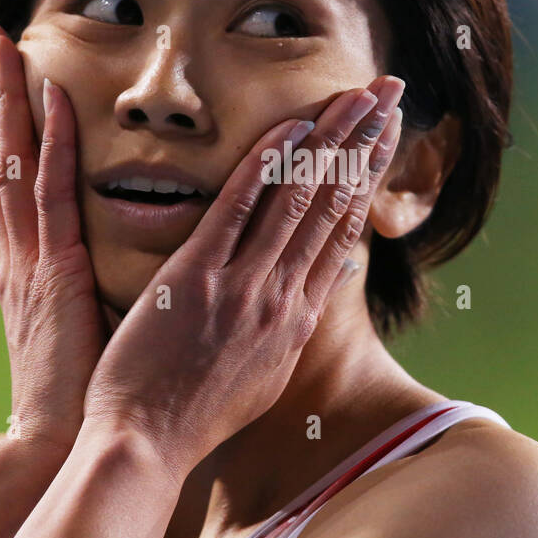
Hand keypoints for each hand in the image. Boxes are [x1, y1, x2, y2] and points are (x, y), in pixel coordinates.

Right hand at [0, 20, 106, 456]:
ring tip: (3, 42)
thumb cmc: (92, 388)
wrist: (71, 443)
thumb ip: (99, 282)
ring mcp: (30, 261)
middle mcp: (23, 253)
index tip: (20, 71)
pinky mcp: (51, 275)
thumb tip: (133, 253)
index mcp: (36, 265)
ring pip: (15, 162)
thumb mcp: (92, 323)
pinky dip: (46, 144)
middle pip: (6, 155)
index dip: (18, 123)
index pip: (23, 176)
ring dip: (10, 100)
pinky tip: (51, 98)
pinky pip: (49, 196)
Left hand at [80, 75, 405, 478]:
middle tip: (390, 91)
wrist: (147, 446)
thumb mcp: (265, 373)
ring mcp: (244, 288)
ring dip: (330, 139)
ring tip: (356, 94)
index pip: (345, 230)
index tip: (385, 134)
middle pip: (334, 204)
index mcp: (299, 317)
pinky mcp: (196, 280)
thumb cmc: (196, 414)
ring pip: (298, 200)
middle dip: (364, 141)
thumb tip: (321, 283)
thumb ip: (291, 321)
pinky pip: (236, 212)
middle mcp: (284, 298)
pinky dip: (263, 167)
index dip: (369, 175)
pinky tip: (286, 128)